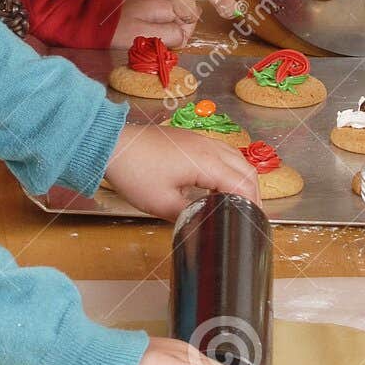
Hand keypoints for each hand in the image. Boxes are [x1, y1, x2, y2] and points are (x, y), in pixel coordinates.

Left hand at [102, 122, 261, 220]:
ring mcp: (200, 140)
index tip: (252, 224)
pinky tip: (219, 184)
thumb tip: (205, 226)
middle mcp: (209, 147)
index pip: (243, 184)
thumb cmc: (134, 173)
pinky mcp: (190, 139)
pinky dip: (229, 169)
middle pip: (246, 169)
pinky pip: (221, 152)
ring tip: (237, 202)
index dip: (252, 206)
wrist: (112, 145)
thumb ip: (190, 216)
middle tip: (249, 216)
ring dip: (242, 179)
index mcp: (206, 162)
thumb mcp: (162, 204)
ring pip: (235, 157)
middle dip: (253, 193)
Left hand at [110, 0, 193, 50]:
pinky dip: (154, 22)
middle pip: (180, 11)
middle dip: (178, 27)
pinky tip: (143, 30)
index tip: (175, 43)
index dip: (186, 32)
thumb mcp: (144, 36)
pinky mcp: (136, 2)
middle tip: (166, 41)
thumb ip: (168, 34)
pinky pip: (154, 11)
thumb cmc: (114, 30)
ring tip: (153, 37)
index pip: (189, 14)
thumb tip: (183, 36)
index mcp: (161, 4)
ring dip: (166, 25)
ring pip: (167, 12)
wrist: (86, 18)